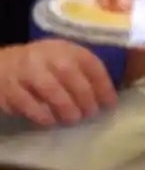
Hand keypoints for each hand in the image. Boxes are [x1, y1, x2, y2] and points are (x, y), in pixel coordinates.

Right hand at [0, 40, 116, 126]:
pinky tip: (49, 121)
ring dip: (65, 106)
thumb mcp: (63, 59)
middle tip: (90, 113)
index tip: (110, 103)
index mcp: (64, 48)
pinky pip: (27, 102)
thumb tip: (107, 98)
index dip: (103, 84)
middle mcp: (45, 56)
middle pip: (69, 73)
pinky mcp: (8, 88)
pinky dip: (41, 114)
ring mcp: (25, 70)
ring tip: (73, 119)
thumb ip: (83, 73)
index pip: (89, 62)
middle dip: (84, 96)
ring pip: (49, 88)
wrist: (1, 64)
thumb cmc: (42, 66)